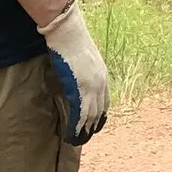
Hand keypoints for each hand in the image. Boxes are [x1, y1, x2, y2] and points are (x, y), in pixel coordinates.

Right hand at [39, 0, 110, 140]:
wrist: (67, 31)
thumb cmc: (70, 41)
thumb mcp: (82, 59)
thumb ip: (82, 73)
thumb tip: (74, 82)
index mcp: (102, 75)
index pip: (105, 102)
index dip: (99, 116)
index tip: (93, 126)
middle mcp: (101, 82)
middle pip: (98, 111)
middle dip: (91, 127)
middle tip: (82, 138)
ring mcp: (91, 86)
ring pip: (90, 115)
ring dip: (83, 130)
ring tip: (75, 140)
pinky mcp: (80, 87)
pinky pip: (80, 112)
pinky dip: (75, 125)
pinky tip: (70, 133)